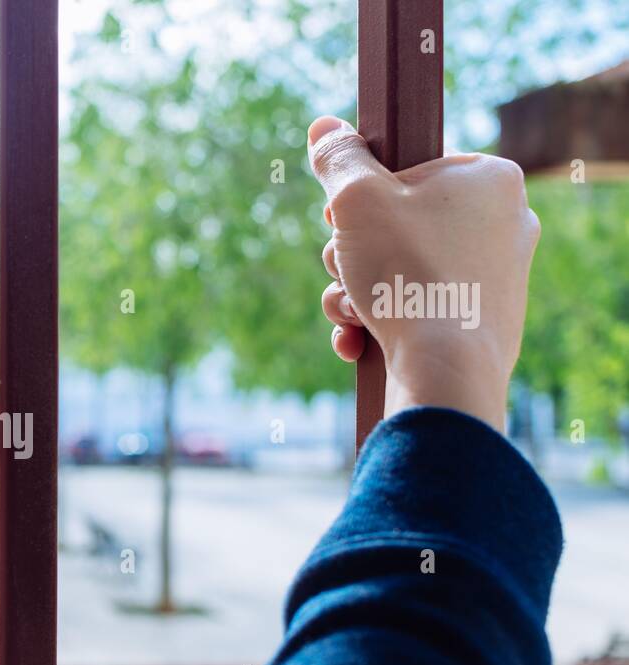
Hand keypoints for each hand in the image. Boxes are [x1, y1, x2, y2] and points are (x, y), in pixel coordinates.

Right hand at [306, 115, 540, 431]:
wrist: (445, 369)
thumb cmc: (406, 272)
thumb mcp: (356, 199)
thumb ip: (338, 157)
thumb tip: (324, 128)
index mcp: (491, 177)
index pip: (409, 169)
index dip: (362, 196)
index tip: (339, 220)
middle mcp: (507, 222)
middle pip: (402, 224)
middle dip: (354, 253)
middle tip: (343, 266)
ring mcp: (499, 276)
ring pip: (404, 270)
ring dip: (359, 291)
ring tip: (351, 312)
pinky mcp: (483, 322)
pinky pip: (420, 309)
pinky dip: (382, 322)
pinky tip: (358, 341)